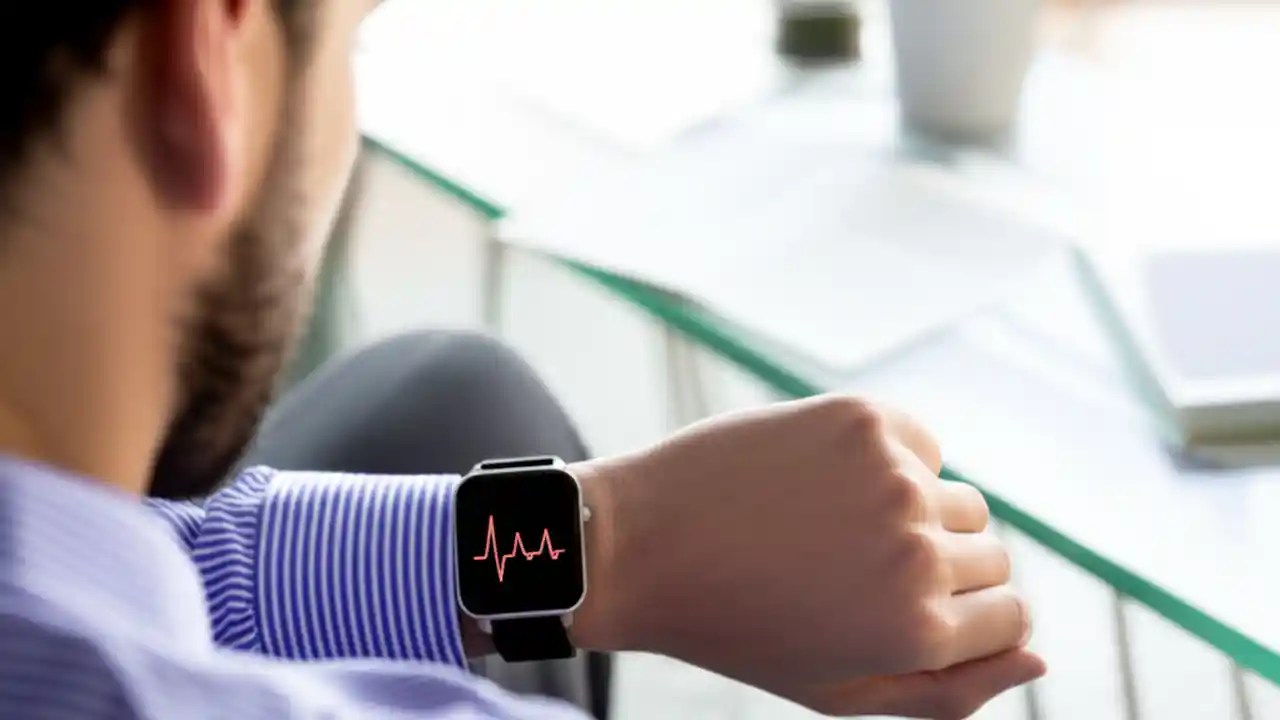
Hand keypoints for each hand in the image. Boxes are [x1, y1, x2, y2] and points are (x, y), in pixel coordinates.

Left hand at [571, 395, 1044, 717]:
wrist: (641, 545)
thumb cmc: (741, 627)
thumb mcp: (842, 691)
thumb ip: (951, 691)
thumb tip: (1041, 652)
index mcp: (919, 631)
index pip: (1015, 616)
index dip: (965, 618)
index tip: (908, 610)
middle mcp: (919, 552)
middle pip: (993, 556)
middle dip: (942, 570)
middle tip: (854, 572)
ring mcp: (893, 478)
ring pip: (964, 499)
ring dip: (920, 516)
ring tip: (837, 529)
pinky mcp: (864, 418)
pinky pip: (923, 445)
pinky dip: (892, 463)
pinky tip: (824, 482)